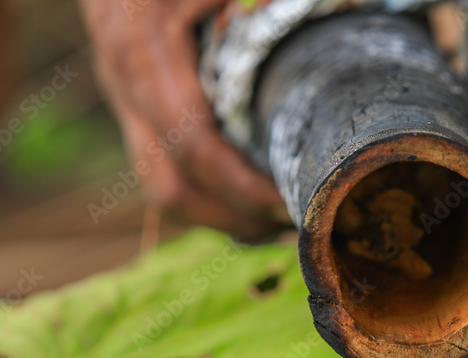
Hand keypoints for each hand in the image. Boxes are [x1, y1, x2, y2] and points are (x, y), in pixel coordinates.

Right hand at [77, 0, 287, 238]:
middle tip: (287, 226)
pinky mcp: (131, 99)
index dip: (242, 184)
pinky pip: (159, 161)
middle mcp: (124, 84)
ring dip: (216, 212)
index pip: (192, 144)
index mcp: (143, 52)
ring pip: (158, 181)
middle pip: (167, 185)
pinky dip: (203, 187)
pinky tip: (244, 192)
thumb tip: (346, 7)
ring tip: (272, 219)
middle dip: (230, 217)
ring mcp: (121, 95)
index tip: (291, 200)